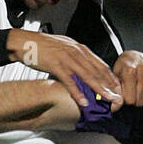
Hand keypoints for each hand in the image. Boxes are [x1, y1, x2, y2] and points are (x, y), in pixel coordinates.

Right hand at [7, 30, 121, 108]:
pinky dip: (77, 92)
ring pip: (87, 76)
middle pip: (97, 71)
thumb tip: (86, 69)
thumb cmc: (43, 47)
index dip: (111, 78)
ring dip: (98, 90)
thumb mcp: (64, 48)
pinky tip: (83, 101)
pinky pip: (69, 81)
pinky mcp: (56, 65)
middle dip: (109, 86)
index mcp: (79, 48)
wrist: (24, 41)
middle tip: (118, 98)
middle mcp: (76, 52)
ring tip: (107, 100)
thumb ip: (76, 58)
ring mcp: (66, 58)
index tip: (118, 89)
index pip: (100, 64)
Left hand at [111, 51, 142, 111]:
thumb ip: (115, 92)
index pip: (130, 100)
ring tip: (139, 92)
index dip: (126, 100)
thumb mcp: (115, 77)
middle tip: (133, 93)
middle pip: (139, 102)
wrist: (134, 55)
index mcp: (130, 71)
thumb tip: (115, 108)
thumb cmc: (124, 67)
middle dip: (135, 101)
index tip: (125, 94)